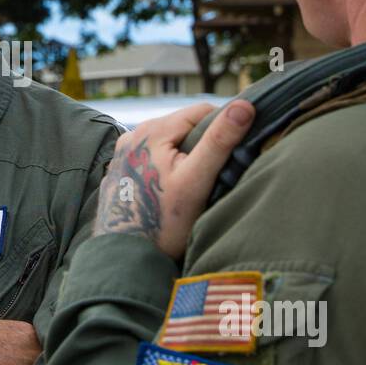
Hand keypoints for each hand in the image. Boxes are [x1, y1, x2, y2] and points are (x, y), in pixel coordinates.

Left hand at [93, 100, 254, 259]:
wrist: (123, 258)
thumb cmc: (162, 223)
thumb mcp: (197, 181)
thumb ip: (219, 141)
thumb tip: (244, 106)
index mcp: (152, 130)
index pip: (202, 112)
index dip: (224, 128)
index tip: (234, 154)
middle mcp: (133, 135)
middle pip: (184, 127)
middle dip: (204, 145)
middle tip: (215, 176)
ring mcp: (124, 153)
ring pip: (169, 143)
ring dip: (186, 157)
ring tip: (194, 187)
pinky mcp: (121, 170)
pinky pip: (153, 158)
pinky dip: (168, 168)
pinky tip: (173, 192)